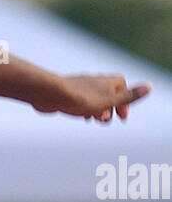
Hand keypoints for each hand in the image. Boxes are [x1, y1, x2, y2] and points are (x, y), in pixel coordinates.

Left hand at [33, 74, 151, 121]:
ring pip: (94, 98)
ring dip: (97, 110)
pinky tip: (79, 115)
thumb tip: (149, 87)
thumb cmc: (81, 98)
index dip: (125, 101)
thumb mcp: (109, 101)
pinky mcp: (68, 93)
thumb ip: (128, 96)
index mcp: (107, 81)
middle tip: (104, 120)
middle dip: (110, 108)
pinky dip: (83, 109)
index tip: (122, 117)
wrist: (51, 94)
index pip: (123, 86)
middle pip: (108, 93)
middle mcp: (95, 81)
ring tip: (92, 119)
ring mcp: (81, 86)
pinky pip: (80, 100)